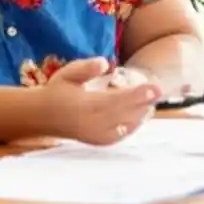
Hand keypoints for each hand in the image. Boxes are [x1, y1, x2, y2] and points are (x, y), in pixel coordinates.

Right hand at [40, 57, 162, 144]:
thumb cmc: (57, 90)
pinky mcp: (98, 141)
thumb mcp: (68, 73)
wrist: (43, 116)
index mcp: (86, 106)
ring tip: (153, 101)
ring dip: (141, 113)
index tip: (155, 88)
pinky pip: (120, 135)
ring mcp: (96, 135)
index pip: (118, 100)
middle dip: (145, 102)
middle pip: (126, 113)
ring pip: (126, 125)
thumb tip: (105, 63)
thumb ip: (86, 68)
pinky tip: (142, 116)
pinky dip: (132, 126)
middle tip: (160, 91)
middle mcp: (93, 123)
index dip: (138, 94)